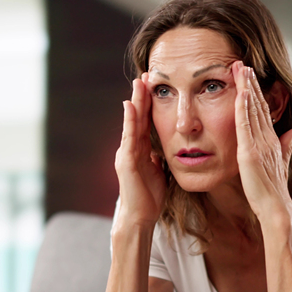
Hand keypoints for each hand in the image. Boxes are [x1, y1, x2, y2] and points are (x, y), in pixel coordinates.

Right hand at [114, 74, 166, 227]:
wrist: (139, 216)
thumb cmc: (149, 196)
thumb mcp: (158, 171)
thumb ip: (158, 157)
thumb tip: (165, 146)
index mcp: (140, 149)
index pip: (145, 121)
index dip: (149, 103)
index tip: (154, 84)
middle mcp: (131, 147)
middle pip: (137, 117)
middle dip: (141, 96)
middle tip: (145, 74)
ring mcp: (126, 153)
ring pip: (132, 122)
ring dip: (135, 102)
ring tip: (138, 83)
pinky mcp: (126, 162)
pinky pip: (128, 137)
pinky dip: (129, 121)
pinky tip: (131, 107)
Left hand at [233, 61, 291, 224]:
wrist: (276, 208)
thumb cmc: (274, 190)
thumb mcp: (280, 163)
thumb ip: (286, 145)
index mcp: (273, 140)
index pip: (263, 110)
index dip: (257, 91)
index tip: (250, 75)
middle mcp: (268, 138)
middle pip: (258, 104)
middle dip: (251, 83)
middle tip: (243, 62)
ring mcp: (260, 144)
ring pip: (252, 110)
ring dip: (247, 88)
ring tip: (241, 68)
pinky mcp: (250, 152)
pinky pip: (246, 126)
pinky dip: (244, 108)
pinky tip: (242, 92)